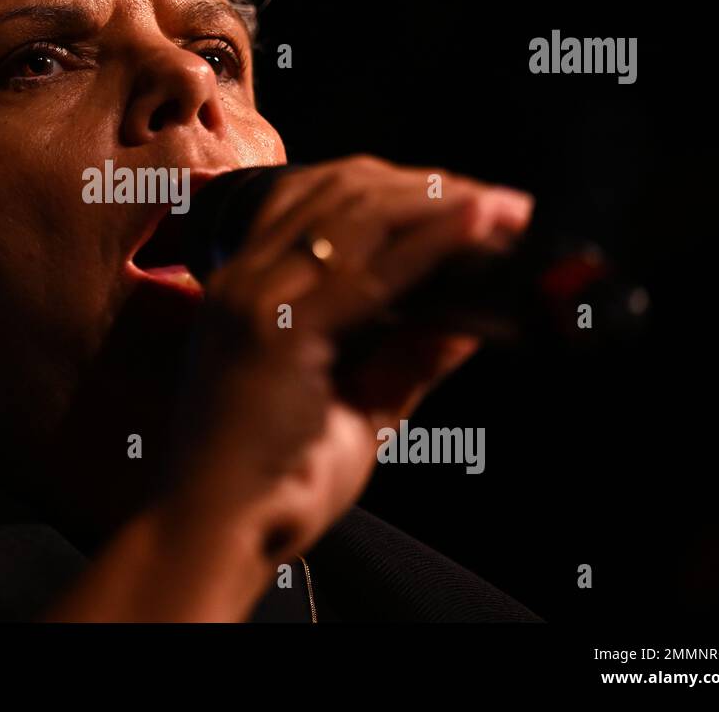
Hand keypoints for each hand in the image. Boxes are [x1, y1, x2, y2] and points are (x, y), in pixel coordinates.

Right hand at [163, 155, 534, 564]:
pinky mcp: (280, 329)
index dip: (396, 188)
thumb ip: (408, 358)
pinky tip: (479, 223)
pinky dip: (433, 240)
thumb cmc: (274, 484)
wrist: (213, 533)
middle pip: (338, 191)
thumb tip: (474, 318)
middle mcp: (243, 280)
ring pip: (355, 216)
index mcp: (247, 290)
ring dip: (440, 203)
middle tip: (501, 203)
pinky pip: (371, 271)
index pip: (317, 201)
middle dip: (426, 185)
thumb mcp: (357, 407)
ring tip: (505, 208)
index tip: (466, 200)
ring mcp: (257, 299)